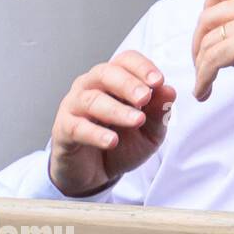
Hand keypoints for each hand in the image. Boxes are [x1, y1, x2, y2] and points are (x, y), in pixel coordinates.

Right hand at [47, 51, 175, 196]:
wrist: (98, 172)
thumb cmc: (125, 143)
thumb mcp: (150, 130)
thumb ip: (159, 111)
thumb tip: (170, 90)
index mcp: (115, 80)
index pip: (126, 60)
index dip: (142, 67)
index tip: (159, 81)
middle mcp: (91, 86)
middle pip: (105, 73)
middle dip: (127, 84)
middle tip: (145, 97)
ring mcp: (74, 106)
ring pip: (91, 99)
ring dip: (116, 110)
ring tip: (137, 120)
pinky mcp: (63, 130)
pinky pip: (76, 127)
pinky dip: (95, 134)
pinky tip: (112, 141)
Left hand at [191, 0, 233, 114]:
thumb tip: (213, 39)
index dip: (206, 10)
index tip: (207, 34)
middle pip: (207, 16)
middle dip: (197, 43)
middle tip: (200, 64)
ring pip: (207, 42)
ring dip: (200, 67)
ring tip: (204, 84)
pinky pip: (211, 60)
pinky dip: (203, 79)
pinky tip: (204, 91)